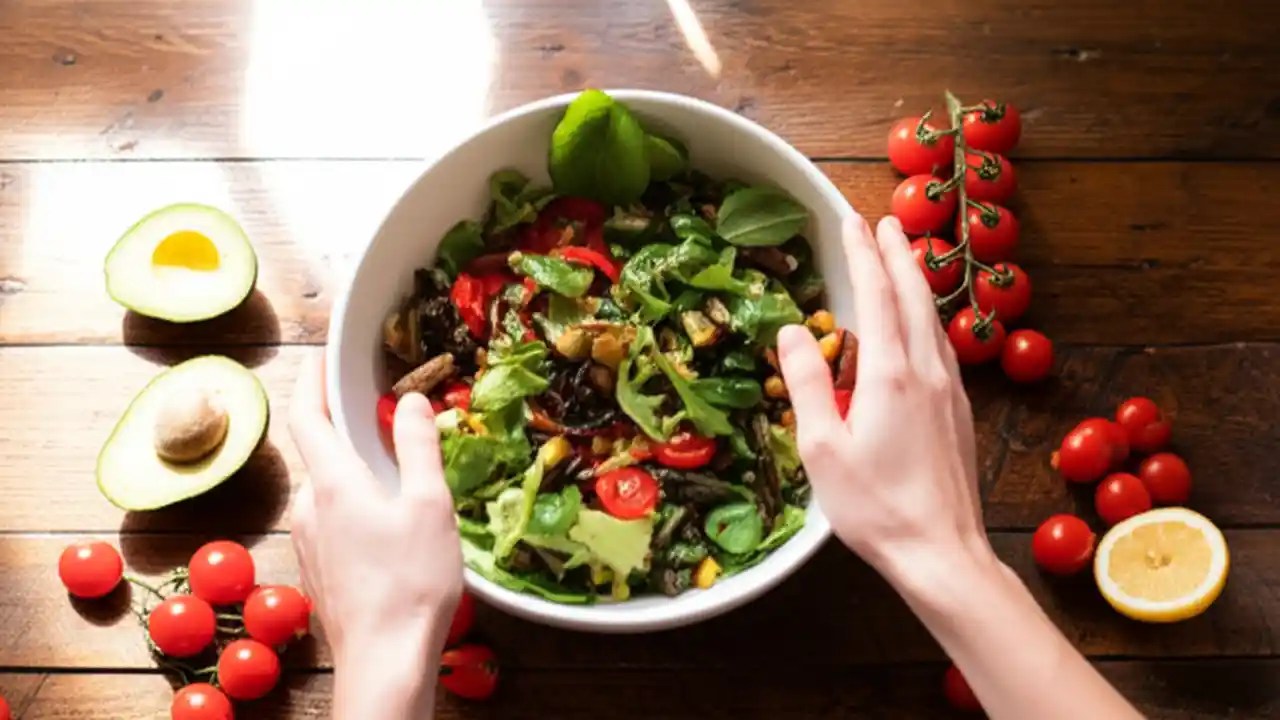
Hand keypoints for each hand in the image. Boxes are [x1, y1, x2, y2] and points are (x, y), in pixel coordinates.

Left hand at [288, 353, 461, 717]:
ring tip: (393, 467)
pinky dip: (353, 504)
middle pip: (318, 451)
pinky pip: (331, 520)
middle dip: (343, 426)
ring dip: (352, 470)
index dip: (312, 379)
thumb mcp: (429, 505)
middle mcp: (308, 507)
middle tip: (377, 408)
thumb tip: (411, 401)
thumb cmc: (411, 582)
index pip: (306, 414)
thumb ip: (417, 447)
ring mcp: (308, 542)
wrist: (384, 662)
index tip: (323, 356)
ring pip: (327, 489)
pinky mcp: (318, 570)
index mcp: (333, 483)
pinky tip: (388, 522)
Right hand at [778, 214, 989, 576]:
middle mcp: (926, 372)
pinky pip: (942, 347)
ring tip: (904, 259)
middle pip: (915, 297)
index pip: (877, 297)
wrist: (942, 551)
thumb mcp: (822, 447)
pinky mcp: (959, 413)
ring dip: (917, 283)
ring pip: (934, 320)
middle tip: (887, 222)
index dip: (864, 255)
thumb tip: (791, 330)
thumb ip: (808, 383)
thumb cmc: (874, 506)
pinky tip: (923, 327)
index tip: (853, 221)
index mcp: (890, 374)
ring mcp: (949, 392)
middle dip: (898, 255)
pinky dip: (928, 318)